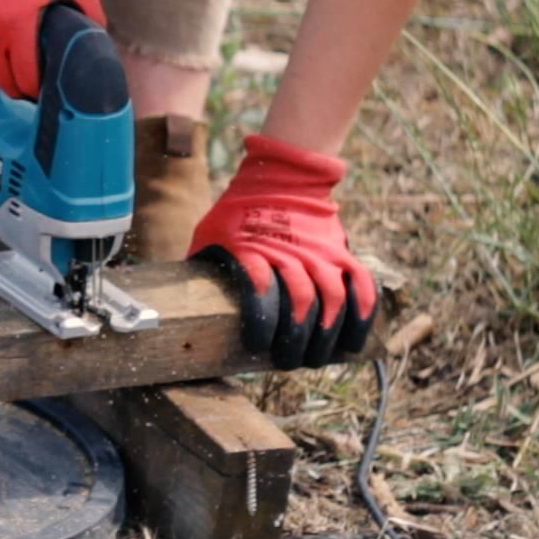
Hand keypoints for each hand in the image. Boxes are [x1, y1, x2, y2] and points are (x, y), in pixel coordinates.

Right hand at [0, 0, 104, 99]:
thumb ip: (89, 7)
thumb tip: (99, 37)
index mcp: (17, 24)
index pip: (27, 77)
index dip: (40, 87)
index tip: (50, 87)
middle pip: (8, 83)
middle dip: (24, 88)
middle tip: (38, 84)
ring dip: (6, 78)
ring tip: (21, 71)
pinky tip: (3, 59)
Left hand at [189, 134, 376, 369]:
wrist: (280, 176)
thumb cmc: (238, 212)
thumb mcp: (210, 232)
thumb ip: (203, 264)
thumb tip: (176, 298)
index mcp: (253, 249)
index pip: (260, 289)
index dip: (262, 322)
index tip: (258, 345)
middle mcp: (291, 251)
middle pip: (301, 301)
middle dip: (296, 339)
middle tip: (289, 361)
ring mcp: (320, 252)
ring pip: (332, 298)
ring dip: (326, 334)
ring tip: (315, 358)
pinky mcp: (340, 252)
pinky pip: (360, 283)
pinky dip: (361, 313)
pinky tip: (354, 341)